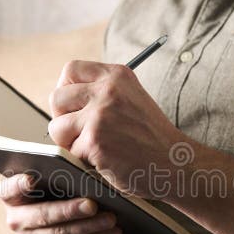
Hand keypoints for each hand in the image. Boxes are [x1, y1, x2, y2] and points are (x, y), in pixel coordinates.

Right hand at [0, 174, 121, 233]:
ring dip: (89, 227)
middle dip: (69, 210)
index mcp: (10, 194)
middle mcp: (15, 219)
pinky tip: (112, 232)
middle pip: (43, 215)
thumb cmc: (53, 189)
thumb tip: (77, 163)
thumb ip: (54, 171)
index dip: (19, 185)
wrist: (54, 217)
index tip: (31, 179)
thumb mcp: (49, 178)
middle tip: (92, 205)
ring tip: (111, 219)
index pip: (10, 188)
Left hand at [47, 60, 185, 196]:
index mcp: (117, 76)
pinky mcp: (95, 141)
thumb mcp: (132, 99)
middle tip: (78, 133)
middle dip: (62, 119)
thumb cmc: (152, 137)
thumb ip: (103, 92)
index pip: (71, 70)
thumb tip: (65, 99)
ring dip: (69, 142)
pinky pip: (70, 152)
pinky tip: (103, 161)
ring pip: (57, 126)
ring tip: (91, 148)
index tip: (71, 106)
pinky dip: (82, 161)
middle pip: (57, 97)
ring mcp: (100, 116)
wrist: (176, 163)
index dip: (65, 89)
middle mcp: (108, 90)